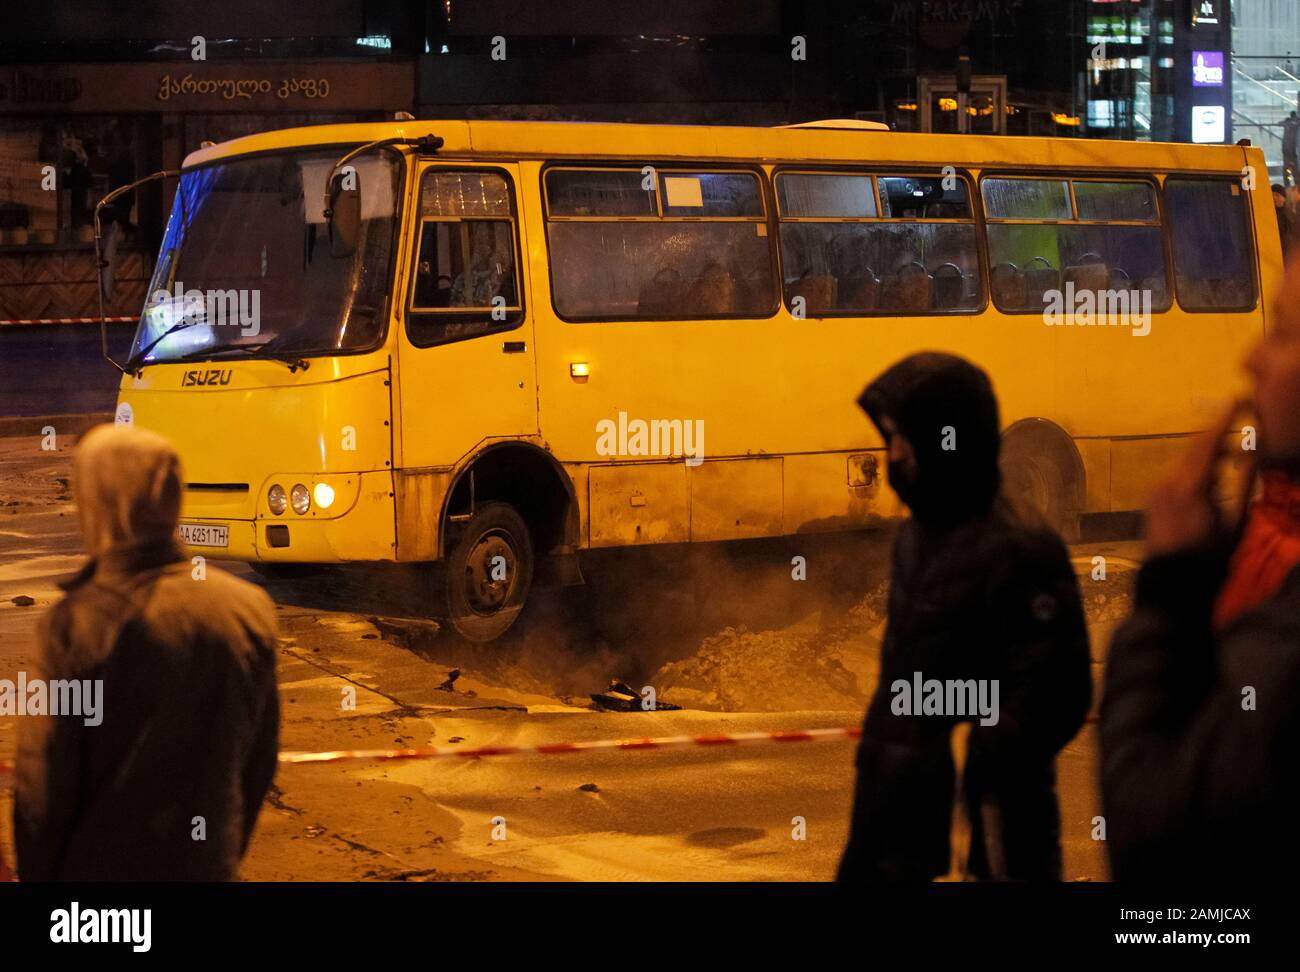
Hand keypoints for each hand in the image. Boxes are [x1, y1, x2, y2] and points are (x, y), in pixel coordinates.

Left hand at [1144, 402, 1250, 555]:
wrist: (1172, 579)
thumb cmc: (1211, 552)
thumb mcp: (1235, 518)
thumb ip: (1245, 481)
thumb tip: (1254, 450)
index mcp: (1190, 486)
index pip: (1208, 443)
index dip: (1224, 419)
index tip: (1238, 399)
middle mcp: (1167, 482)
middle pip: (1195, 446)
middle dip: (1218, 432)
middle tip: (1239, 419)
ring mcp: (1156, 488)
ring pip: (1186, 459)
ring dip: (1208, 453)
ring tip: (1231, 455)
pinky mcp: (1152, 496)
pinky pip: (1176, 473)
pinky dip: (1195, 468)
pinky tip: (1210, 476)